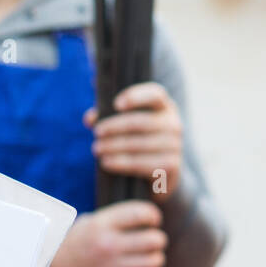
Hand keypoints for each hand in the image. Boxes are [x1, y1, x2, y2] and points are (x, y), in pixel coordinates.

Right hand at [47, 199, 166, 266]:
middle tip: (152, 242)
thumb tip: (143, 216)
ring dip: (154, 260)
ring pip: (153, 262)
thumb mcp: (87, 224)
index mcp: (100, 225)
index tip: (152, 220)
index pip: (141, 213)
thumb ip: (113, 219)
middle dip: (157, 240)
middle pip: (154, 239)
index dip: (152, 216)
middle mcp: (106, 245)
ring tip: (147, 259)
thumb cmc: (72, 246)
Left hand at [85, 81, 182, 201]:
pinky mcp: (171, 166)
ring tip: (96, 149)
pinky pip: (142, 164)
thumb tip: (90, 118)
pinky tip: (106, 162)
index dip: (136, 97)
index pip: (155, 95)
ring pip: (139, 144)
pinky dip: (121, 163)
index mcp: (163, 106)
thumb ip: (106, 116)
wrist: (159, 172)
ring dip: (114, 146)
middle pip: (140, 122)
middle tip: (97, 132)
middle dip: (114, 127)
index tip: (116, 104)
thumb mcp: (123, 124)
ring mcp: (175, 145)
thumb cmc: (136, 139)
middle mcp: (173, 123)